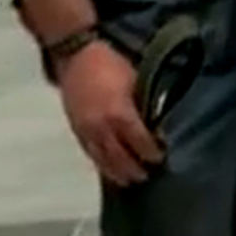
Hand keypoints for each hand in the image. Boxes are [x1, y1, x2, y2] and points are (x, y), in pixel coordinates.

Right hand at [57, 41, 163, 185]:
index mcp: (120, 115)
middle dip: (135, 169)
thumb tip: (156, 128)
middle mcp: (102, 128)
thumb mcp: (135, 82)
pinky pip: (90, 153)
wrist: (74, 55)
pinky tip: (109, 170)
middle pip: (121, 158)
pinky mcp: (76, 129)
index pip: (140, 144)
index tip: (160, 157)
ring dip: (118, 173)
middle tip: (147, 175)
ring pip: (103, 160)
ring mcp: (87, 131)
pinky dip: (101, 164)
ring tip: (129, 180)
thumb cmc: (110, 65)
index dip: (152, 153)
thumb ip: (144, 107)